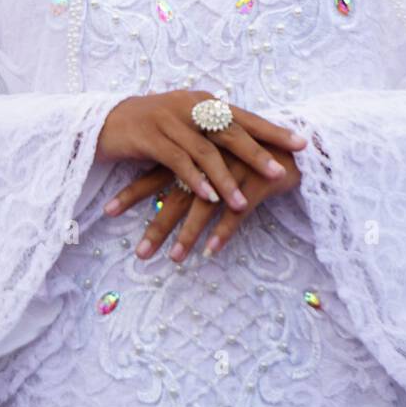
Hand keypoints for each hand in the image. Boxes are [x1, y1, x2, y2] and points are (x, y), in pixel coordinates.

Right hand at [96, 89, 306, 214]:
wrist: (107, 121)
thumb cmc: (152, 126)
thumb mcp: (185, 123)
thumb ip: (212, 130)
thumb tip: (247, 142)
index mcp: (203, 100)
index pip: (243, 116)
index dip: (272, 129)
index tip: (300, 143)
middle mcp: (190, 105)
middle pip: (230, 130)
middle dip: (257, 153)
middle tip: (279, 172)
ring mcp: (170, 119)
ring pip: (206, 151)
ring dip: (225, 179)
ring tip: (241, 202)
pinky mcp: (151, 137)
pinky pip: (178, 161)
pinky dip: (195, 180)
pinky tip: (208, 197)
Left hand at [102, 141, 302, 262]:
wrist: (298, 147)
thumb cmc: (255, 155)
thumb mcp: (221, 158)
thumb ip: (194, 171)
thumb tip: (165, 198)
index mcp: (197, 151)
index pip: (157, 172)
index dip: (133, 192)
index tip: (107, 210)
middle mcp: (210, 159)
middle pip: (176, 195)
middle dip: (156, 226)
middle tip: (139, 254)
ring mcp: (234, 169)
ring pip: (204, 206)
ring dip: (187, 235)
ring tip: (173, 259)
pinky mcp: (258, 181)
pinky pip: (237, 212)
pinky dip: (222, 232)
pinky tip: (210, 252)